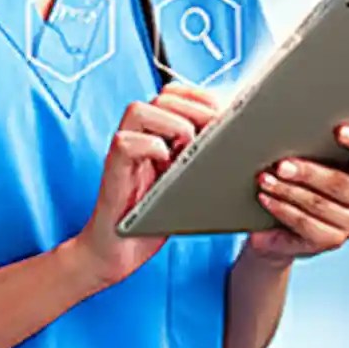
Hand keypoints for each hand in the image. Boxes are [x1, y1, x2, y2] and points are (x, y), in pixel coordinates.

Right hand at [70, 82, 222, 286]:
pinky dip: (150, 146)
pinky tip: (167, 161)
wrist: (118, 252)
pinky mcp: (113, 170)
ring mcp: (123, 152)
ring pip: (138, 111)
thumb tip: (235, 142)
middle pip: (161, 97)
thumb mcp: (186, 182)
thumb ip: (200, 158)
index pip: (175, 94)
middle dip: (193, 105)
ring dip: (170, 120)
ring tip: (189, 141)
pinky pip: (125, 143)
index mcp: (156, 133)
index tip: (222, 108)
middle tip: (214, 125)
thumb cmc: (153, 219)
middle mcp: (138, 136)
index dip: (199, 95)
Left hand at [244, 123, 348, 265]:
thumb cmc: (302, 173)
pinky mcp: (332, 242)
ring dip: (287, 192)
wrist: (286, 221)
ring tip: (264, 180)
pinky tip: (267, 200)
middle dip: (308, 173)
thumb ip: (311, 139)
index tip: (339, 130)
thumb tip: (283, 116)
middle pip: (340, 183)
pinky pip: (306, 226)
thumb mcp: (311, 155)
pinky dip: (282, 211)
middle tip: (281, 165)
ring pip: (318, 205)